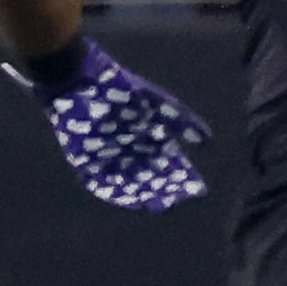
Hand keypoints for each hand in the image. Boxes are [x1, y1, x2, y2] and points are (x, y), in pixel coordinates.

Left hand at [5, 38, 210, 210]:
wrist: (78, 81)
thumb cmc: (120, 89)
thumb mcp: (159, 102)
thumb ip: (183, 121)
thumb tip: (208, 141)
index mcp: (150, 137)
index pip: (171, 163)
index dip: (183, 177)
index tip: (197, 189)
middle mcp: (131, 149)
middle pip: (150, 176)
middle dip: (162, 190)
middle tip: (170, 202)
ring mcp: (108, 155)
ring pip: (127, 182)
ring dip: (138, 193)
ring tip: (149, 204)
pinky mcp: (84, 158)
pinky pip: (98, 180)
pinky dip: (110, 190)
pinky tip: (123, 198)